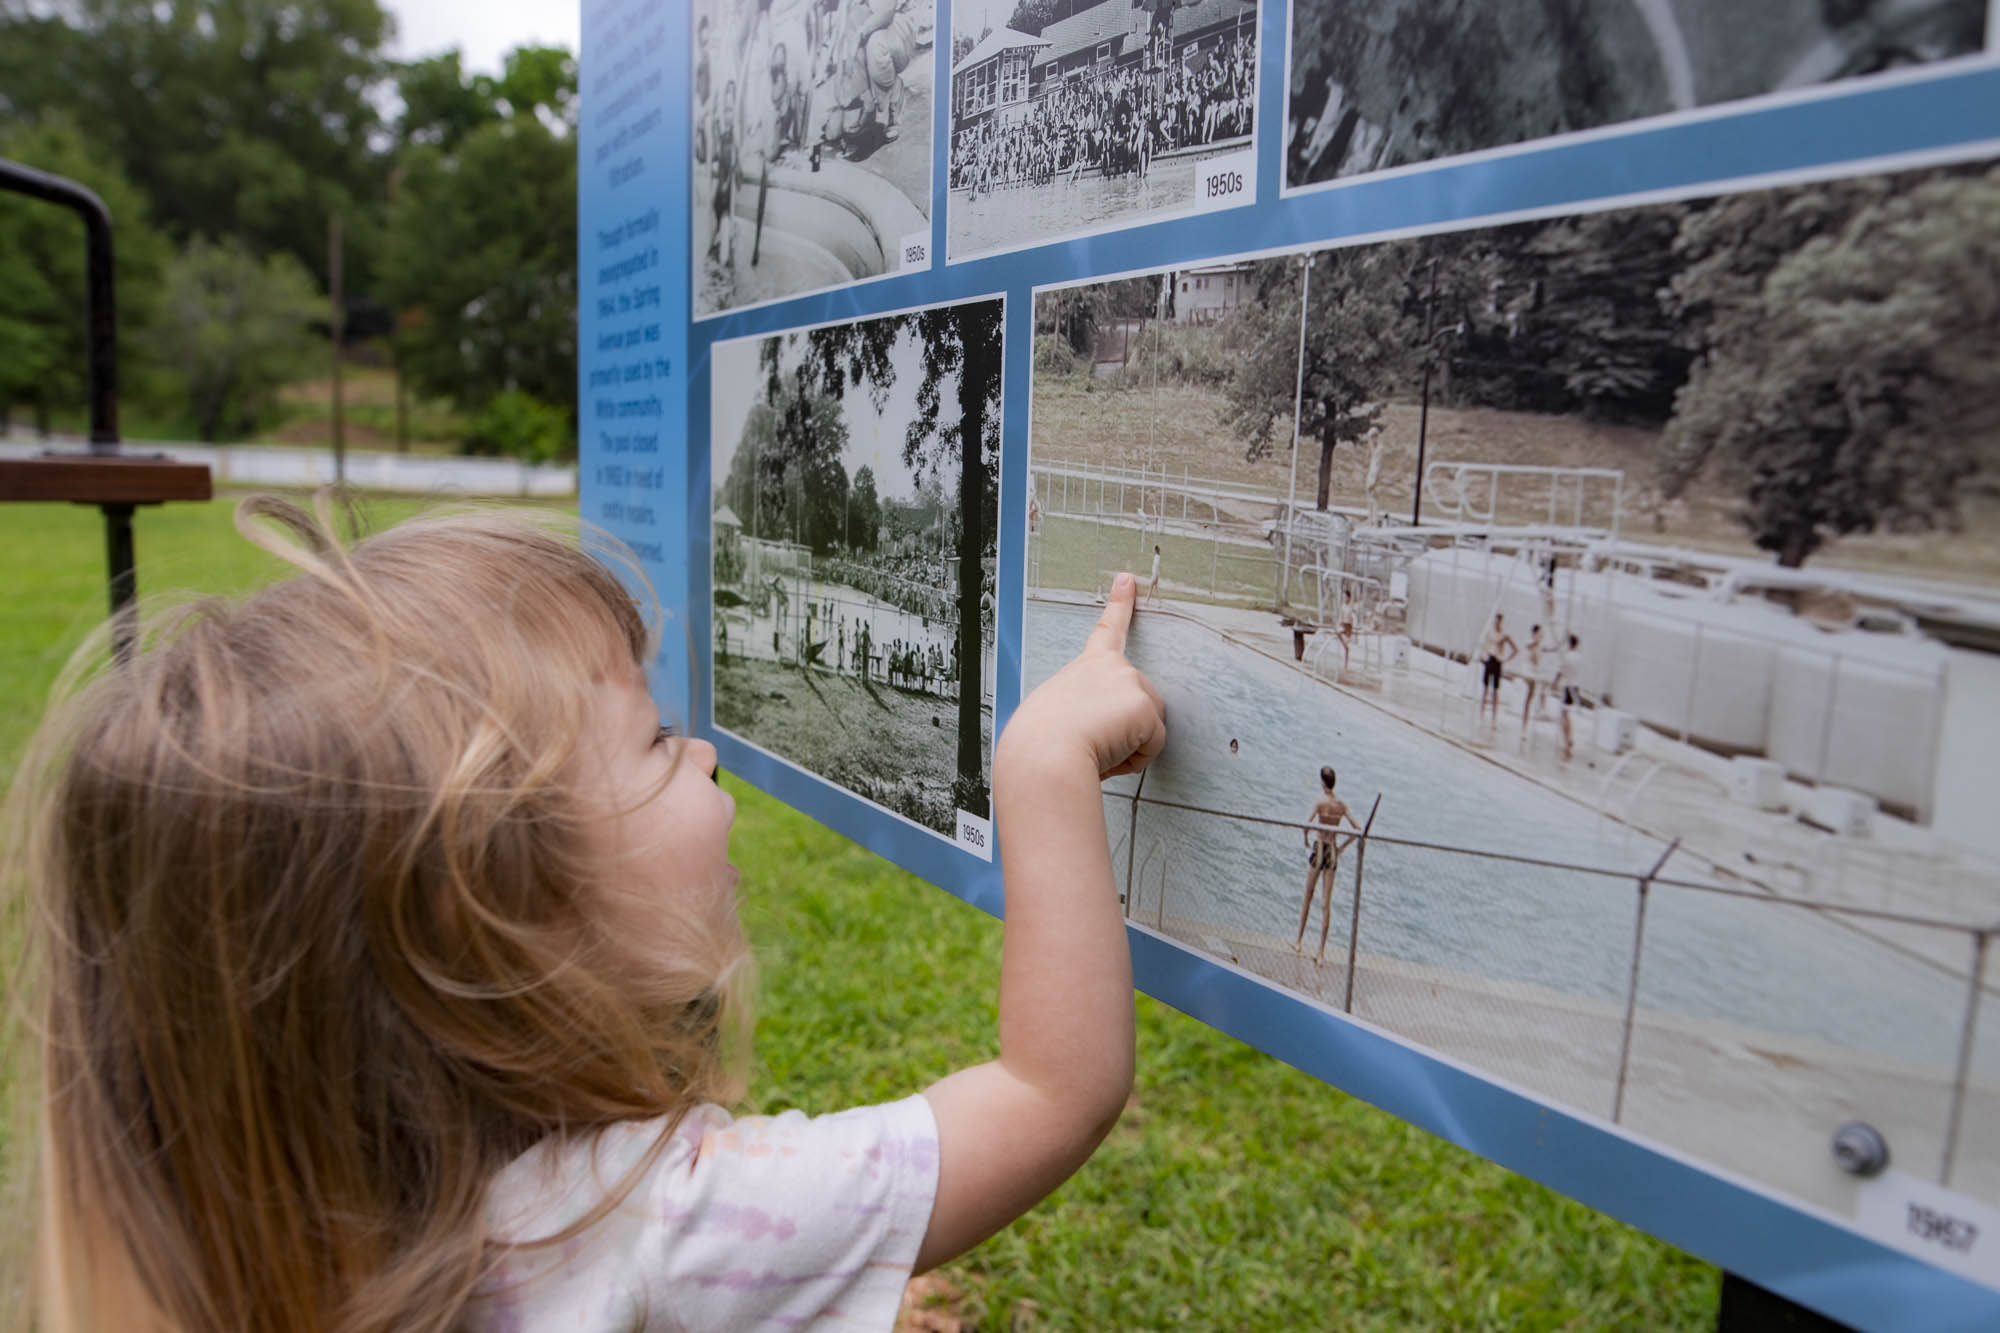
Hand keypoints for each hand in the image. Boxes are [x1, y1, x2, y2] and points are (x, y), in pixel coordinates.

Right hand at [1001, 573, 1165, 782]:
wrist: (1044, 755)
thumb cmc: (1039, 741)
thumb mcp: (1059, 708)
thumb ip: (1087, 703)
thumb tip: (1103, 725)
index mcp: (1087, 666)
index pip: (1107, 630)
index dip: (1119, 603)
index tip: (1127, 580)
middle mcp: (1113, 667)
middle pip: (1140, 701)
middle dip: (1127, 729)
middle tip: (1093, 740)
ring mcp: (1131, 683)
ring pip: (1149, 725)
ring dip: (1129, 745)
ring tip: (1096, 747)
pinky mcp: (1144, 708)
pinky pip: (1153, 744)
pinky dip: (1135, 759)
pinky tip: (1109, 754)